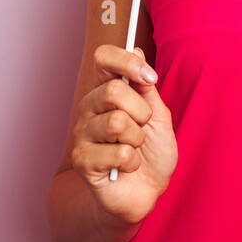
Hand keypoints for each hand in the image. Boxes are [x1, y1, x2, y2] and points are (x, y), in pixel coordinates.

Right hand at [73, 44, 177, 224]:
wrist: (146, 193)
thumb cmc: (151, 153)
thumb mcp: (158, 115)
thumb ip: (146, 86)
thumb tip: (137, 49)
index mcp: (106, 91)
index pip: (104, 58)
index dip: (127, 62)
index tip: (149, 78)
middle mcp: (89, 108)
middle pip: (113, 90)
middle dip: (141, 111)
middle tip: (143, 128)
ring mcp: (83, 134)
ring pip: (117, 122)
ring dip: (137, 139)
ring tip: (134, 149)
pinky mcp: (83, 161)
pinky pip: (119, 152)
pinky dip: (132, 162)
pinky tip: (127, 167)